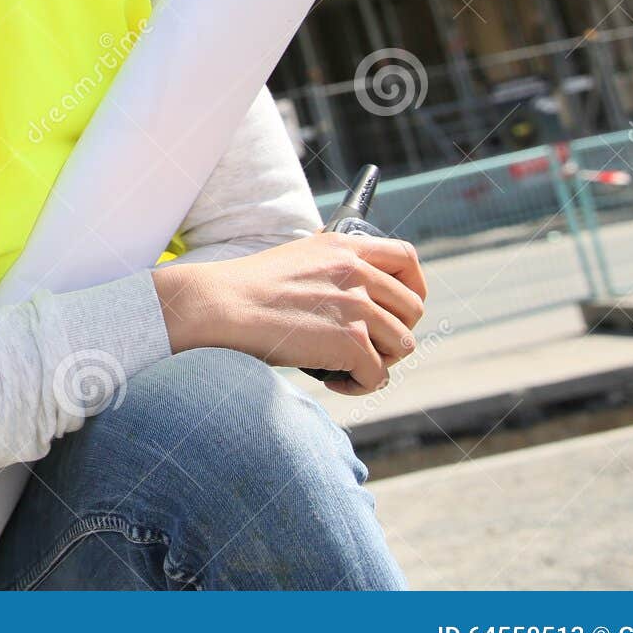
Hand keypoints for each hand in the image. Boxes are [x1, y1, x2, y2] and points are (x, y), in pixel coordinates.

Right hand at [153, 231, 426, 395]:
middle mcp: (356, 271)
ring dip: (379, 362)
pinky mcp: (351, 341)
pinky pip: (378, 376)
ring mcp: (357, 305)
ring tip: (346, 368)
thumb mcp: (298, 260)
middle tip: (365, 348)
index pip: (406, 259)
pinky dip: (358, 386)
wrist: (218, 306)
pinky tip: (332, 381)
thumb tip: (360, 303)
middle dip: (394, 334)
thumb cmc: (246, 290)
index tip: (400, 309)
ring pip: (402, 345)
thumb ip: (334, 271)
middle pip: (412, 309)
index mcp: (343, 246)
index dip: (414, 287)